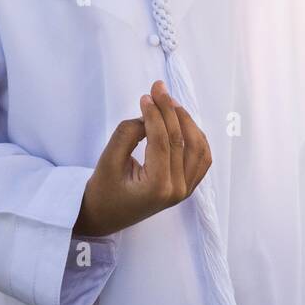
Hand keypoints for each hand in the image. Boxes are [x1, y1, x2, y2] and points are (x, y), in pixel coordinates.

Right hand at [73, 81, 210, 236]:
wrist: (105, 216)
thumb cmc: (103, 190)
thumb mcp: (108, 160)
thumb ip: (128, 134)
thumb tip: (149, 113)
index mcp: (157, 187)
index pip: (162, 141)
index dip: (155, 114)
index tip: (146, 95)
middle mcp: (177, 190)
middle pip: (180, 140)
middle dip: (170, 110)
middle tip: (158, 88)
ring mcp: (185, 190)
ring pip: (197, 147)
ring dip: (186, 121)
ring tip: (169, 102)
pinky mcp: (188, 186)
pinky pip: (201, 157)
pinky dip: (196, 136)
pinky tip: (182, 121)